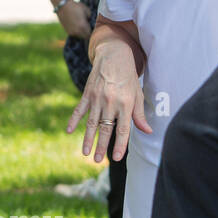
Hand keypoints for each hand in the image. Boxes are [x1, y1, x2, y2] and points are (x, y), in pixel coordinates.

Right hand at [57, 0, 92, 40]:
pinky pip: (74, 33)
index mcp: (83, 27)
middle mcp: (77, 31)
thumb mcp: (87, 10)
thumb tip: (91, 22)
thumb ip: (91, 18)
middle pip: (85, 37)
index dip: (93, 32)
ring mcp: (71, 32)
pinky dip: (77, 31)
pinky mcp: (67, 30)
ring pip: (79, 36)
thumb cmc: (76, 7)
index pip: (91, 34)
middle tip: (89, 27)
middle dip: (88, 33)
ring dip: (82, 33)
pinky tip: (77, 25)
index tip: (94, 28)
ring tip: (83, 26)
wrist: (63, 6)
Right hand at [66, 40, 150, 161]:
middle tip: (98, 161)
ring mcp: (97, 98)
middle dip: (101, 146)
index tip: (117, 158)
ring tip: (85, 153)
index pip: (123, 130)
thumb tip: (147, 131)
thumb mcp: (137, 95)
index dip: (120, 145)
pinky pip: (79, 110)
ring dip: (88, 139)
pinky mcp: (87, 94)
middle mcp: (110, 103)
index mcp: (125, 104)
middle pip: (105, 129)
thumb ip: (139, 115)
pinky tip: (69, 131)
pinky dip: (73, 121)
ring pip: (92, 123)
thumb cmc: (128, 78)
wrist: (114, 56)